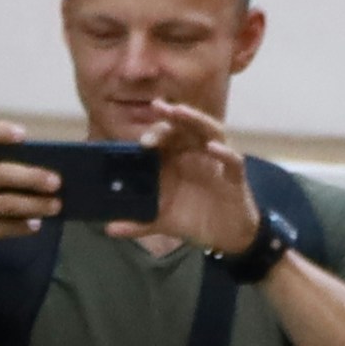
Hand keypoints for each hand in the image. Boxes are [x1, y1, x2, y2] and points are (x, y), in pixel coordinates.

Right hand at [0, 125, 62, 277]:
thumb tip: (36, 172)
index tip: (23, 135)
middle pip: (0, 173)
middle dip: (32, 177)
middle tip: (56, 181)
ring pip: (5, 203)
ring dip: (34, 205)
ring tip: (55, 206)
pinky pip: (3, 228)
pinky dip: (22, 226)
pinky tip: (36, 225)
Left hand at [142, 100, 259, 258]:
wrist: (226, 237)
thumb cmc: (195, 218)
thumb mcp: (163, 221)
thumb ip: (138, 223)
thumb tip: (110, 228)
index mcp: (177, 159)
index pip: (165, 136)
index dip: (154, 132)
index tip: (140, 140)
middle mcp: (197, 154)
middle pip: (185, 126)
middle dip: (171, 117)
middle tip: (156, 108)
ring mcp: (217, 162)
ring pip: (210, 131)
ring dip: (196, 119)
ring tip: (180, 111)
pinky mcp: (234, 176)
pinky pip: (232, 160)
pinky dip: (224, 152)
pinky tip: (213, 148)